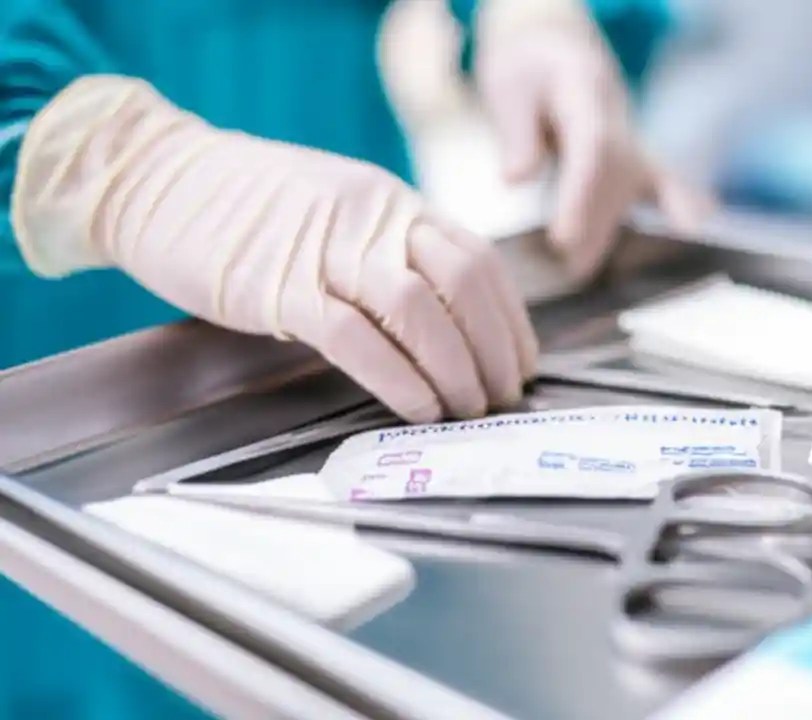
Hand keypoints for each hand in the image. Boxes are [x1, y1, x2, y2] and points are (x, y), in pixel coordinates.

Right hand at [14, 76, 537, 422]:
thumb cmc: (246, 204)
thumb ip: (389, 249)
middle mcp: (371, 220)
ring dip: (455, 369)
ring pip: (419, 311)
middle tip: (502, 396)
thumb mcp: (338, 209)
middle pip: (463, 284)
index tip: (523, 361)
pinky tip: (417, 407)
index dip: (510, 318)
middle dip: (494, 349)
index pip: (479, 259)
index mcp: (392, 202)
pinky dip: (397, 378)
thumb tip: (444, 313)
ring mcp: (326, 251)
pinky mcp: (279, 287)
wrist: (156, 176)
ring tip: (465, 409)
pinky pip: (356, 337)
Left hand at [474, 0, 710, 277]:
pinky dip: (681, 200)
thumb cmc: (529, 68)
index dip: (582, 195)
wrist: (555, 45)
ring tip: (579, 271)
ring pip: (631, 185)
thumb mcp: (509, 86)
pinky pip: (662, 178)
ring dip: (609, 228)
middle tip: (564, 265)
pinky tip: (694, 224)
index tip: (563, 237)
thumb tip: (516, 179)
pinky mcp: (634, 154)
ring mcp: (631, 136)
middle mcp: (617, 115)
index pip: (590, 148)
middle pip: (615, 174)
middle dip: (594, 222)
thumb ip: (516, 131)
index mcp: (583, 90)